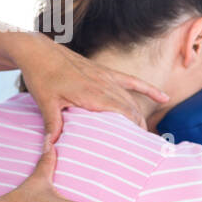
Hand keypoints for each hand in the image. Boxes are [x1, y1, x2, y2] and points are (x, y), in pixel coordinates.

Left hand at [12, 33, 168, 144]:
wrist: (39, 50)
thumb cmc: (41, 75)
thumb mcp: (45, 102)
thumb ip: (52, 125)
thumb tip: (50, 149)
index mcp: (93, 93)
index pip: (123, 114)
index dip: (135, 130)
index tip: (141, 147)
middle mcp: (104, 84)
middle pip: (131, 109)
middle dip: (140, 129)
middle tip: (145, 150)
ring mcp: (105, 76)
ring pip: (131, 99)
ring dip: (141, 116)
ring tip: (147, 136)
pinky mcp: (103, 72)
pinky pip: (130, 81)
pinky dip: (147, 89)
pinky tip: (162, 97)